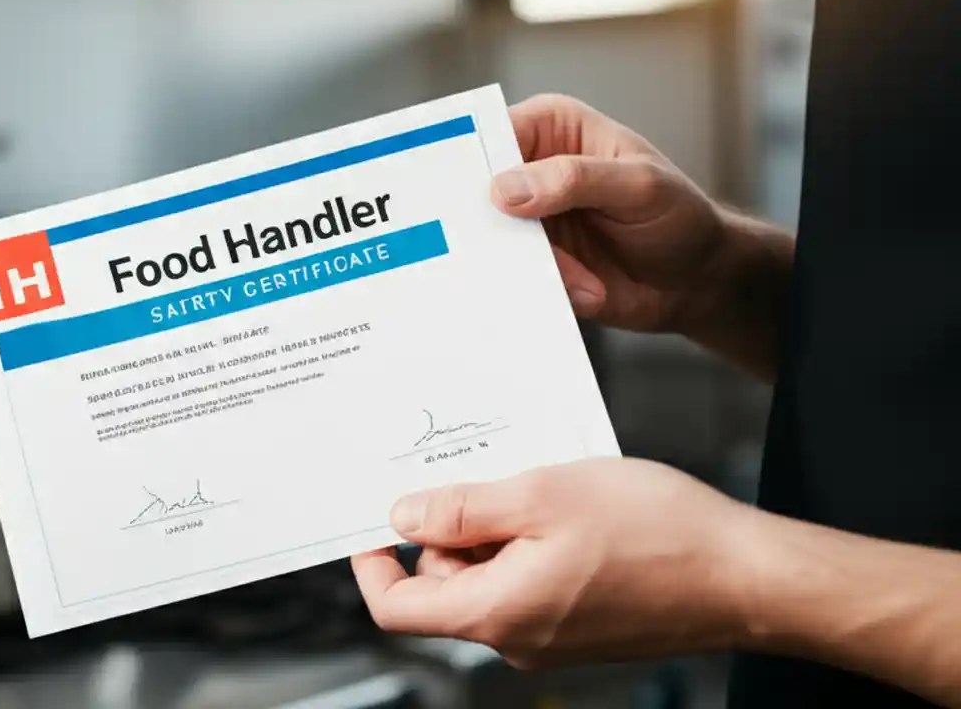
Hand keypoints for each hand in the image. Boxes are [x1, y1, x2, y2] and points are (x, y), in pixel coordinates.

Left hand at [351, 459, 754, 668]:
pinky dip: (532, 544)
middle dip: (452, 530)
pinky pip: (530, 582)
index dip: (372, 565)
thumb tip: (402, 518)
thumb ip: (461, 509)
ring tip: (543, 491)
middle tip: (488, 478)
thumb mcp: (542, 496)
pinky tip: (569, 511)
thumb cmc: (659, 534)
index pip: (396, 608)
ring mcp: (552, 637)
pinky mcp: (582, 626)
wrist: (746, 576)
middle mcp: (518, 639)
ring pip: (491, 578)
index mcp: (496, 613)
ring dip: (498, 531)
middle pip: (444, 586)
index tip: (372, 526)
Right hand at [494, 94, 729, 333]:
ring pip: (493, 241)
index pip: (494, 133)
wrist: (696, 283)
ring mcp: (529, 220)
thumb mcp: (637, 186)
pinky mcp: (532, 262)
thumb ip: (574, 179)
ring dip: (533, 265)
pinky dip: (546, 288)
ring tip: (586, 278)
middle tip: (527, 245)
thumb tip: (505, 188)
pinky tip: (589, 290)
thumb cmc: (678, 217)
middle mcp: (532, 171)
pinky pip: (511, 276)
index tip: (478, 194)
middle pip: (480, 192)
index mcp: (552, 129)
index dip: (474, 161)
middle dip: (494, 224)